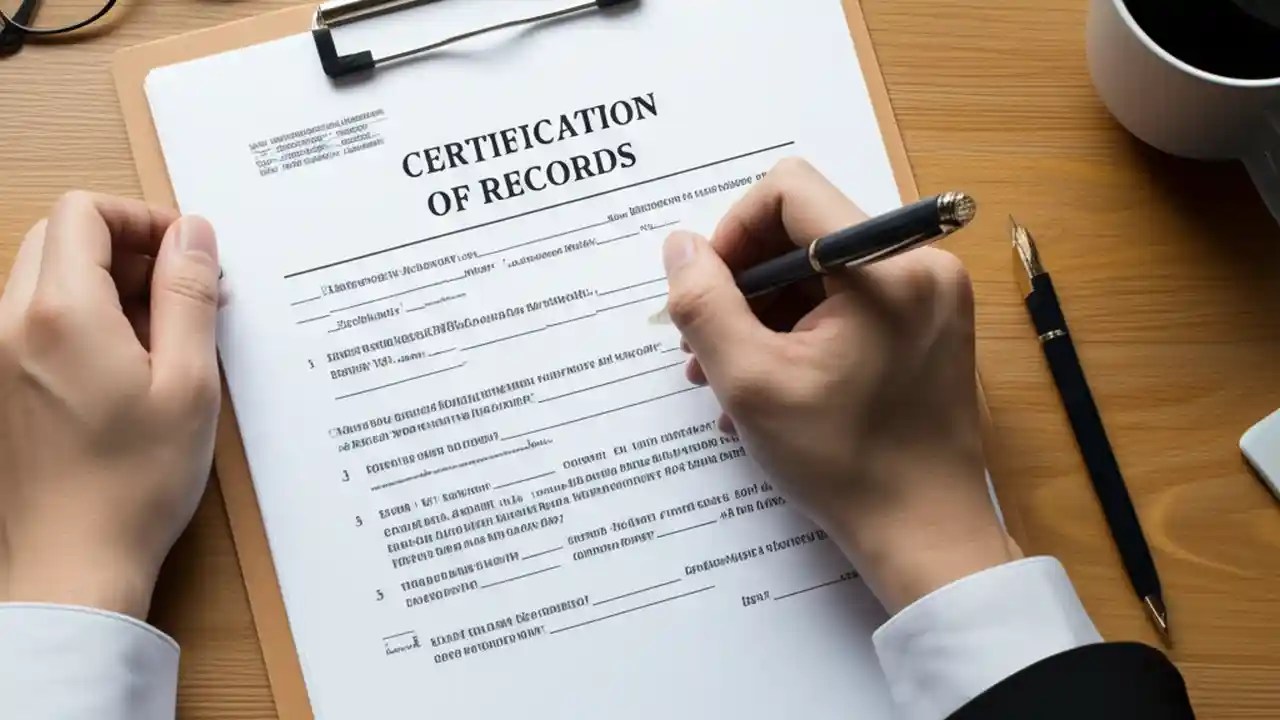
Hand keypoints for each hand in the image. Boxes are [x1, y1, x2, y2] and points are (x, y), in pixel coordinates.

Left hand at [0, 192, 221, 618]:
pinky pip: (39, 320)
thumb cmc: (136, 481)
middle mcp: (12, 323)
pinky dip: (86, 317)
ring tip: (166, 333)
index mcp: (60, 313)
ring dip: (107, 283)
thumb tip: (193, 233)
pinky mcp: (0, 385)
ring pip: (47, 277)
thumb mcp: (189, 382)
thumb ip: (189, 295)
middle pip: (60, 238)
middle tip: (183, 290)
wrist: (72, 564)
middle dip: (126, 246)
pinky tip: (132, 365)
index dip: (143, 217)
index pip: (84, 213)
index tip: (188, 253)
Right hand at [663, 159, 1016, 611]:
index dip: (733, 231)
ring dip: (764, 315)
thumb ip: (704, 305)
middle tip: (704, 345)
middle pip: (804, 231)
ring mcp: (932, 296)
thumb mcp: (751, 383)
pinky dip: (801, 332)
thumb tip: (680, 247)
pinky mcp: (930, 325)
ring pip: (822, 271)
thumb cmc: (842, 464)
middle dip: (743, 283)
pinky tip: (768, 386)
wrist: (925, 533)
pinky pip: (849, 302)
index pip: (789, 190)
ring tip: (726, 377)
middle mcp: (921, 264)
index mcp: (885, 268)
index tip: (706, 291)